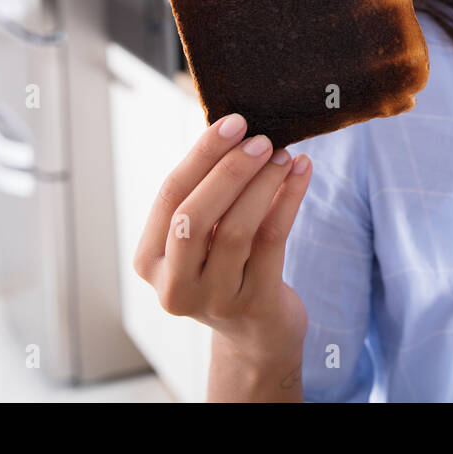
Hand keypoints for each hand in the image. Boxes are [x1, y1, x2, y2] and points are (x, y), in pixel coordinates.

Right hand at [132, 113, 314, 365]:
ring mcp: (212, 299)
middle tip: (262, 139)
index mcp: (149, 259)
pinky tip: (303, 172)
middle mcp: (173, 284)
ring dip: (264, 183)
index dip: (201, 155)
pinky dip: (289, 199)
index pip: (170, 196)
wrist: (257, 332)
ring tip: (284, 155)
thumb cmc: (228, 265)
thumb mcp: (203, 236)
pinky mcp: (253, 304)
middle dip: (230, 170)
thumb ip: (207, 192)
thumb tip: (237, 130)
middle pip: (195, 216)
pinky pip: (272, 241)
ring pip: (236, 229)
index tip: (233, 122)